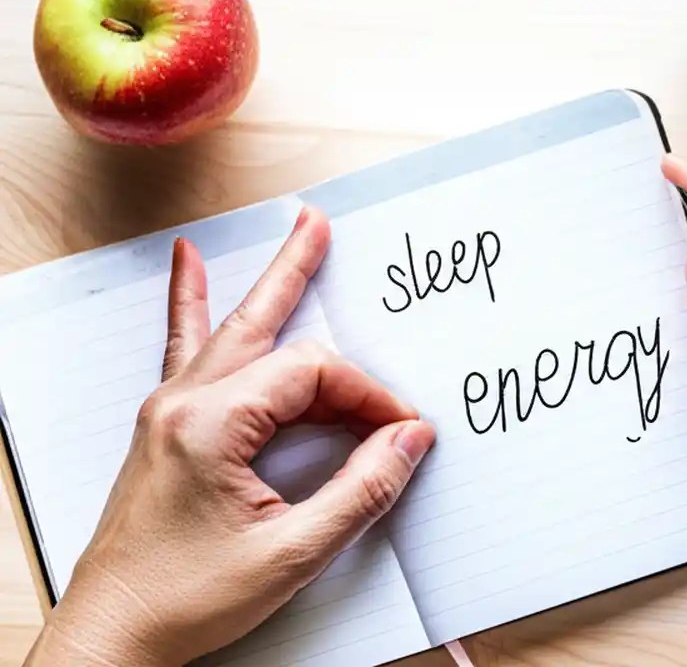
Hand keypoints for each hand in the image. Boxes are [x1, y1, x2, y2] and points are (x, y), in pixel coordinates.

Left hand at [26, 207, 435, 666]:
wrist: (114, 633)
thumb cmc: (186, 599)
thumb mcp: (291, 552)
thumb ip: (359, 491)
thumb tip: (407, 441)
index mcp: (213, 425)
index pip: (314, 377)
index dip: (370, 396)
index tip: (403, 431)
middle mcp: (184, 404)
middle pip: (266, 329)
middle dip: (298, 274)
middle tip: (320, 226)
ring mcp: (168, 412)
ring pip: (228, 332)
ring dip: (264, 287)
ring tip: (290, 236)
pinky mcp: (166, 428)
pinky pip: (183, 350)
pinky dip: (189, 305)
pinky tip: (186, 268)